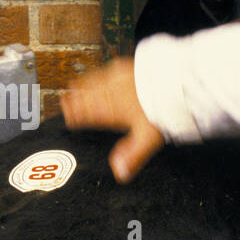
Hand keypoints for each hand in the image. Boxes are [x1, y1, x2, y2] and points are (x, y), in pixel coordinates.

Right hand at [60, 57, 163, 182]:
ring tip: (74, 85)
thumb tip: (119, 173)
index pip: (86, 115)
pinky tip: (102, 72)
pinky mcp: (126, 66)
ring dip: (82, 85)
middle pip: (85, 97)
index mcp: (110, 110)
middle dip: (74, 100)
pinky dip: (99, 73)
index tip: (68, 118)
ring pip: (93, 82)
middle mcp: (110, 93)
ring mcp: (117, 78)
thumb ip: (132, 155)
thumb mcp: (148, 137)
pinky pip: (107, 70)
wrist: (174, 80)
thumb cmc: (162, 107)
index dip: (74, 117)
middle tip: (64, 101)